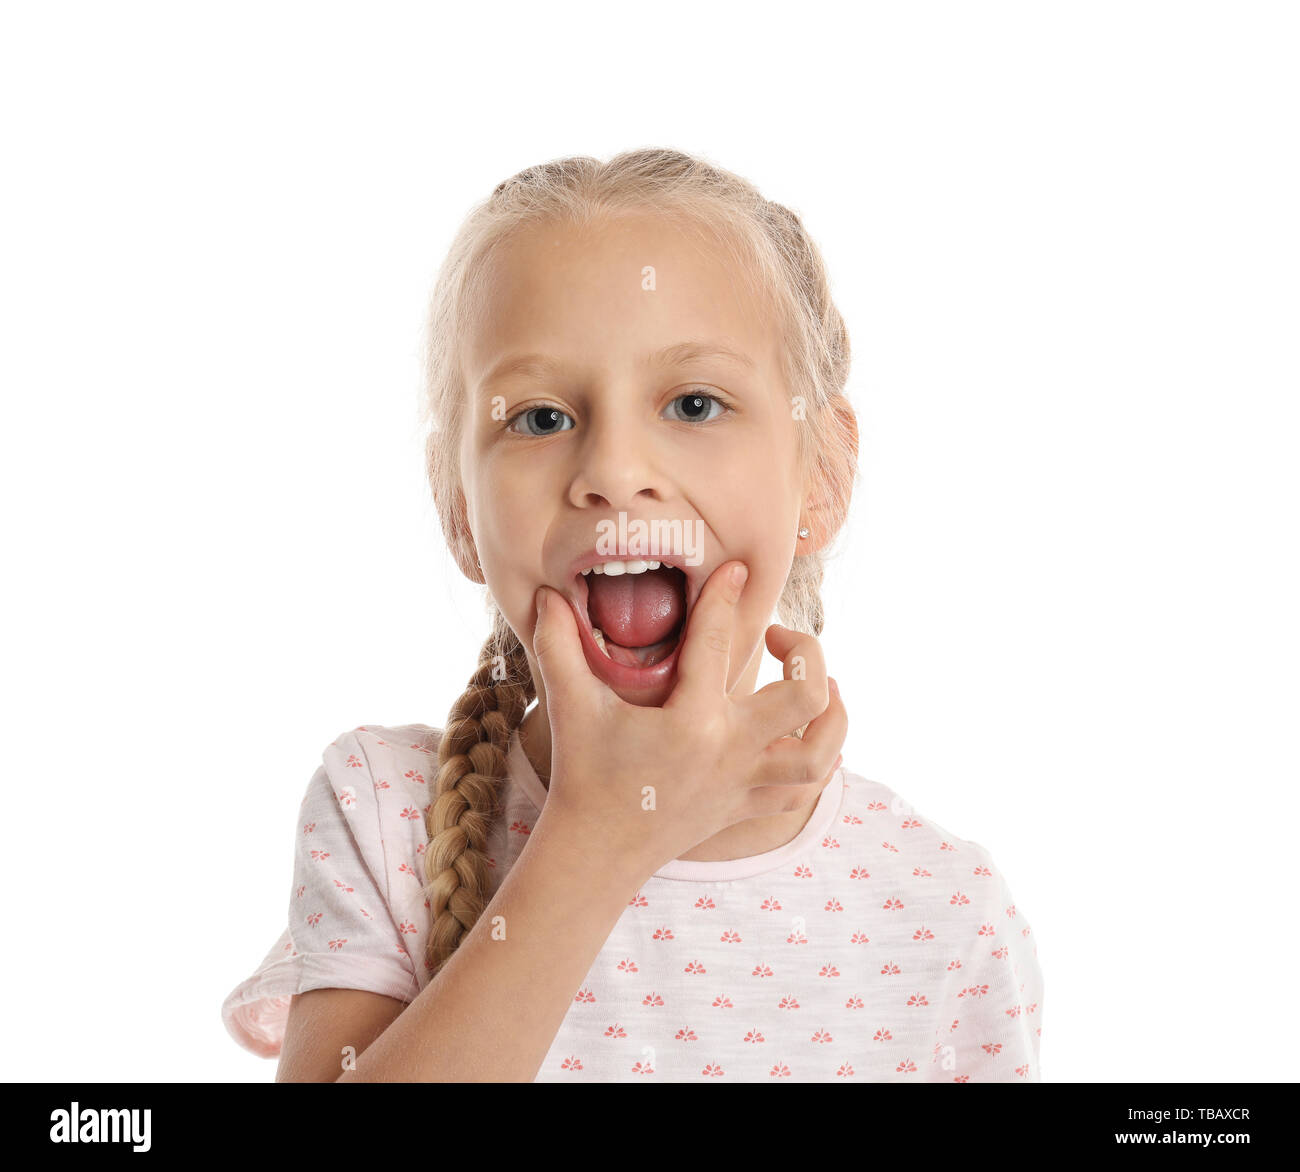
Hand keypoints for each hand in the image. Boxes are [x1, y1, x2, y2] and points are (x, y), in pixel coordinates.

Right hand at [529, 560, 847, 878]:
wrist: (595, 852)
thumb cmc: (584, 775)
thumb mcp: (571, 707)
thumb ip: (559, 647)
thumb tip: (546, 596)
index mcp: (690, 722)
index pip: (718, 642)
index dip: (724, 596)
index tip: (733, 570)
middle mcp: (729, 753)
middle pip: (804, 696)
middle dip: (806, 652)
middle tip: (778, 634)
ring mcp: (743, 784)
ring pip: (820, 750)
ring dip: (833, 713)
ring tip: (822, 682)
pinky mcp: (745, 807)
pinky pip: (804, 789)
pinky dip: (822, 760)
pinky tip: (815, 734)